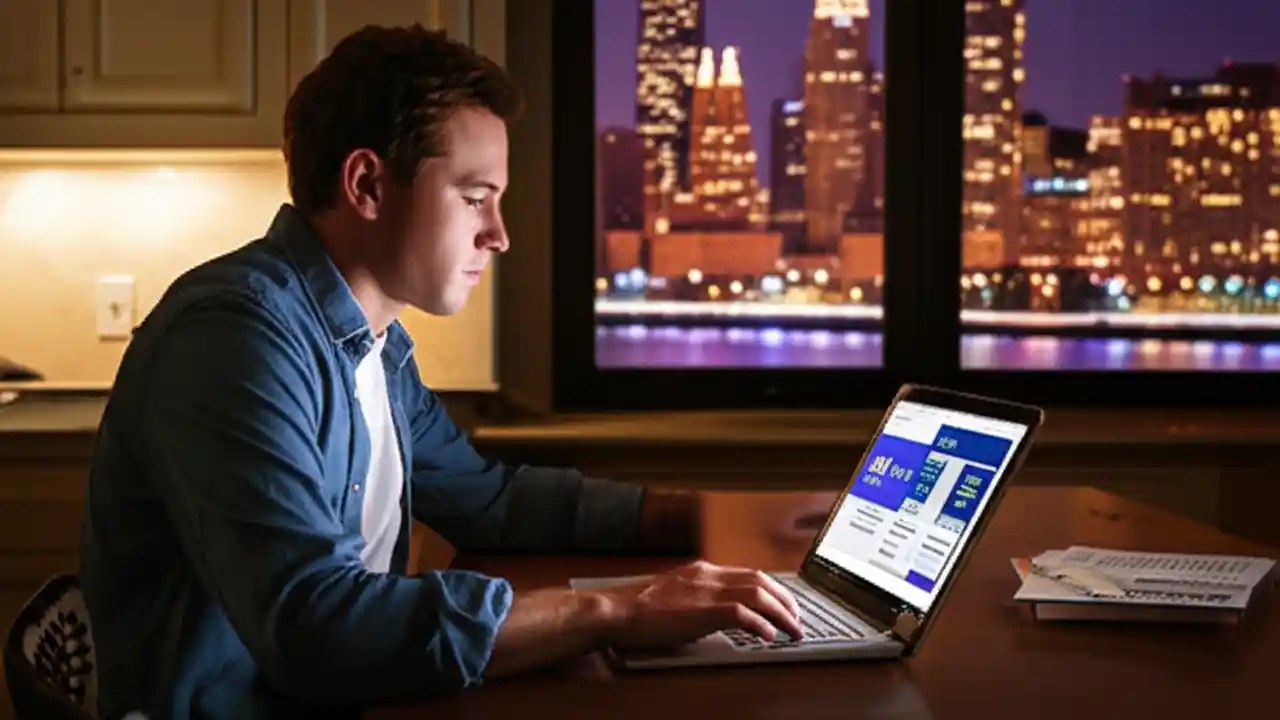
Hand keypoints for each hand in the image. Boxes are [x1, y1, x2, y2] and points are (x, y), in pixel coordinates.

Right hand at [595, 560, 801, 649]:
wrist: (617, 611)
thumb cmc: (637, 609)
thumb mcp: (673, 595)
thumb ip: (696, 598)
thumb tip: (715, 613)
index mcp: (701, 571)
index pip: (748, 574)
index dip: (772, 589)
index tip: (782, 603)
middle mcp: (707, 576)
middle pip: (760, 580)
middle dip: (784, 599)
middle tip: (796, 618)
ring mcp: (705, 592)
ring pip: (757, 594)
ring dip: (780, 613)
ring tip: (791, 629)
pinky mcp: (702, 611)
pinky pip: (741, 614)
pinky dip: (760, 624)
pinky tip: (768, 636)